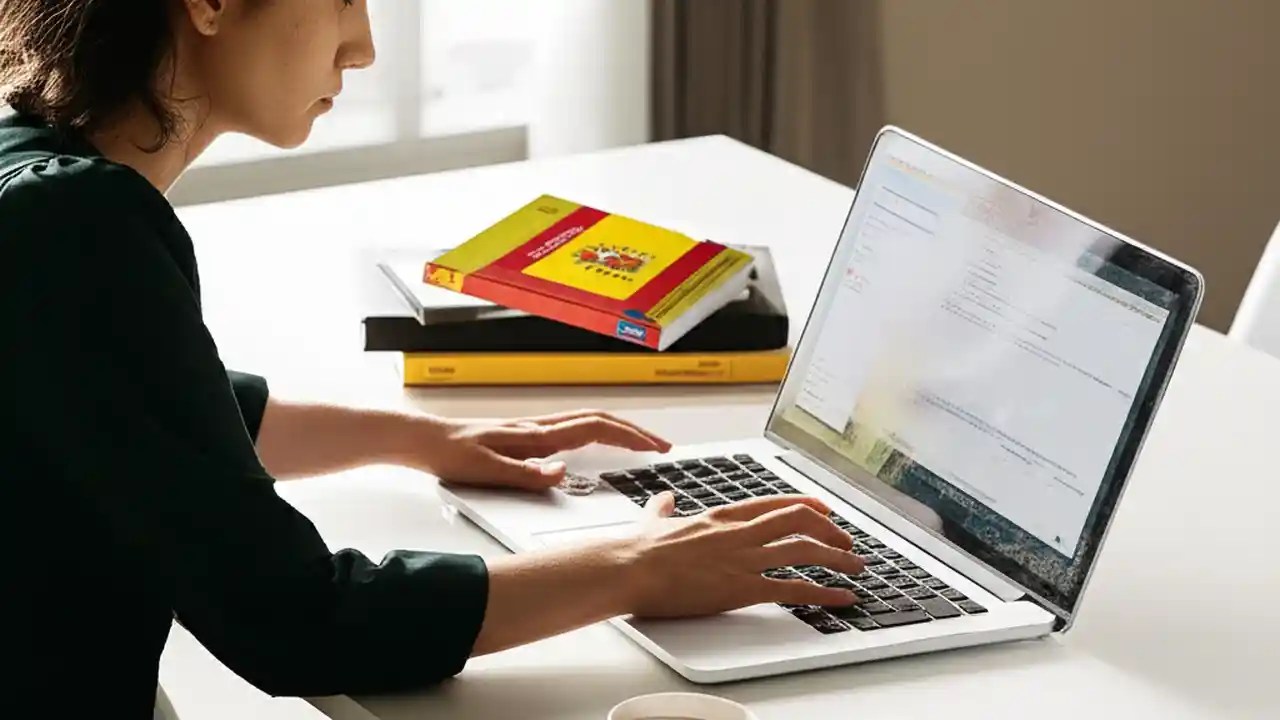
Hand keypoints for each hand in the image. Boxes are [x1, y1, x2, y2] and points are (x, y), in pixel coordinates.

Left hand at [409, 410, 670, 489]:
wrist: (424, 439)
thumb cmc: (451, 453)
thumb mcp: (486, 470)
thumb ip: (525, 473)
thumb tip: (562, 473)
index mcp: (536, 435)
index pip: (595, 429)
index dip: (630, 437)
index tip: (656, 448)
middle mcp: (539, 428)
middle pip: (599, 420)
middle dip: (635, 432)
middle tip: (661, 447)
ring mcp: (533, 430)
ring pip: (588, 422)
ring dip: (618, 431)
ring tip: (640, 445)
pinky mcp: (525, 436)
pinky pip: (572, 430)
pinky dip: (597, 434)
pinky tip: (596, 447)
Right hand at [617, 493, 865, 617]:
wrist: (631, 568)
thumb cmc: (639, 549)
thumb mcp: (655, 519)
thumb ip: (663, 508)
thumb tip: (664, 499)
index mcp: (723, 515)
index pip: (776, 504)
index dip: (807, 506)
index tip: (825, 513)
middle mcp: (741, 531)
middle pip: (800, 521)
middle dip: (831, 532)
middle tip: (846, 544)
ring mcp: (744, 558)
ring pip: (805, 551)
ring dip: (837, 559)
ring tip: (856, 569)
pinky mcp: (742, 587)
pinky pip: (794, 588)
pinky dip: (824, 593)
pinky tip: (841, 598)